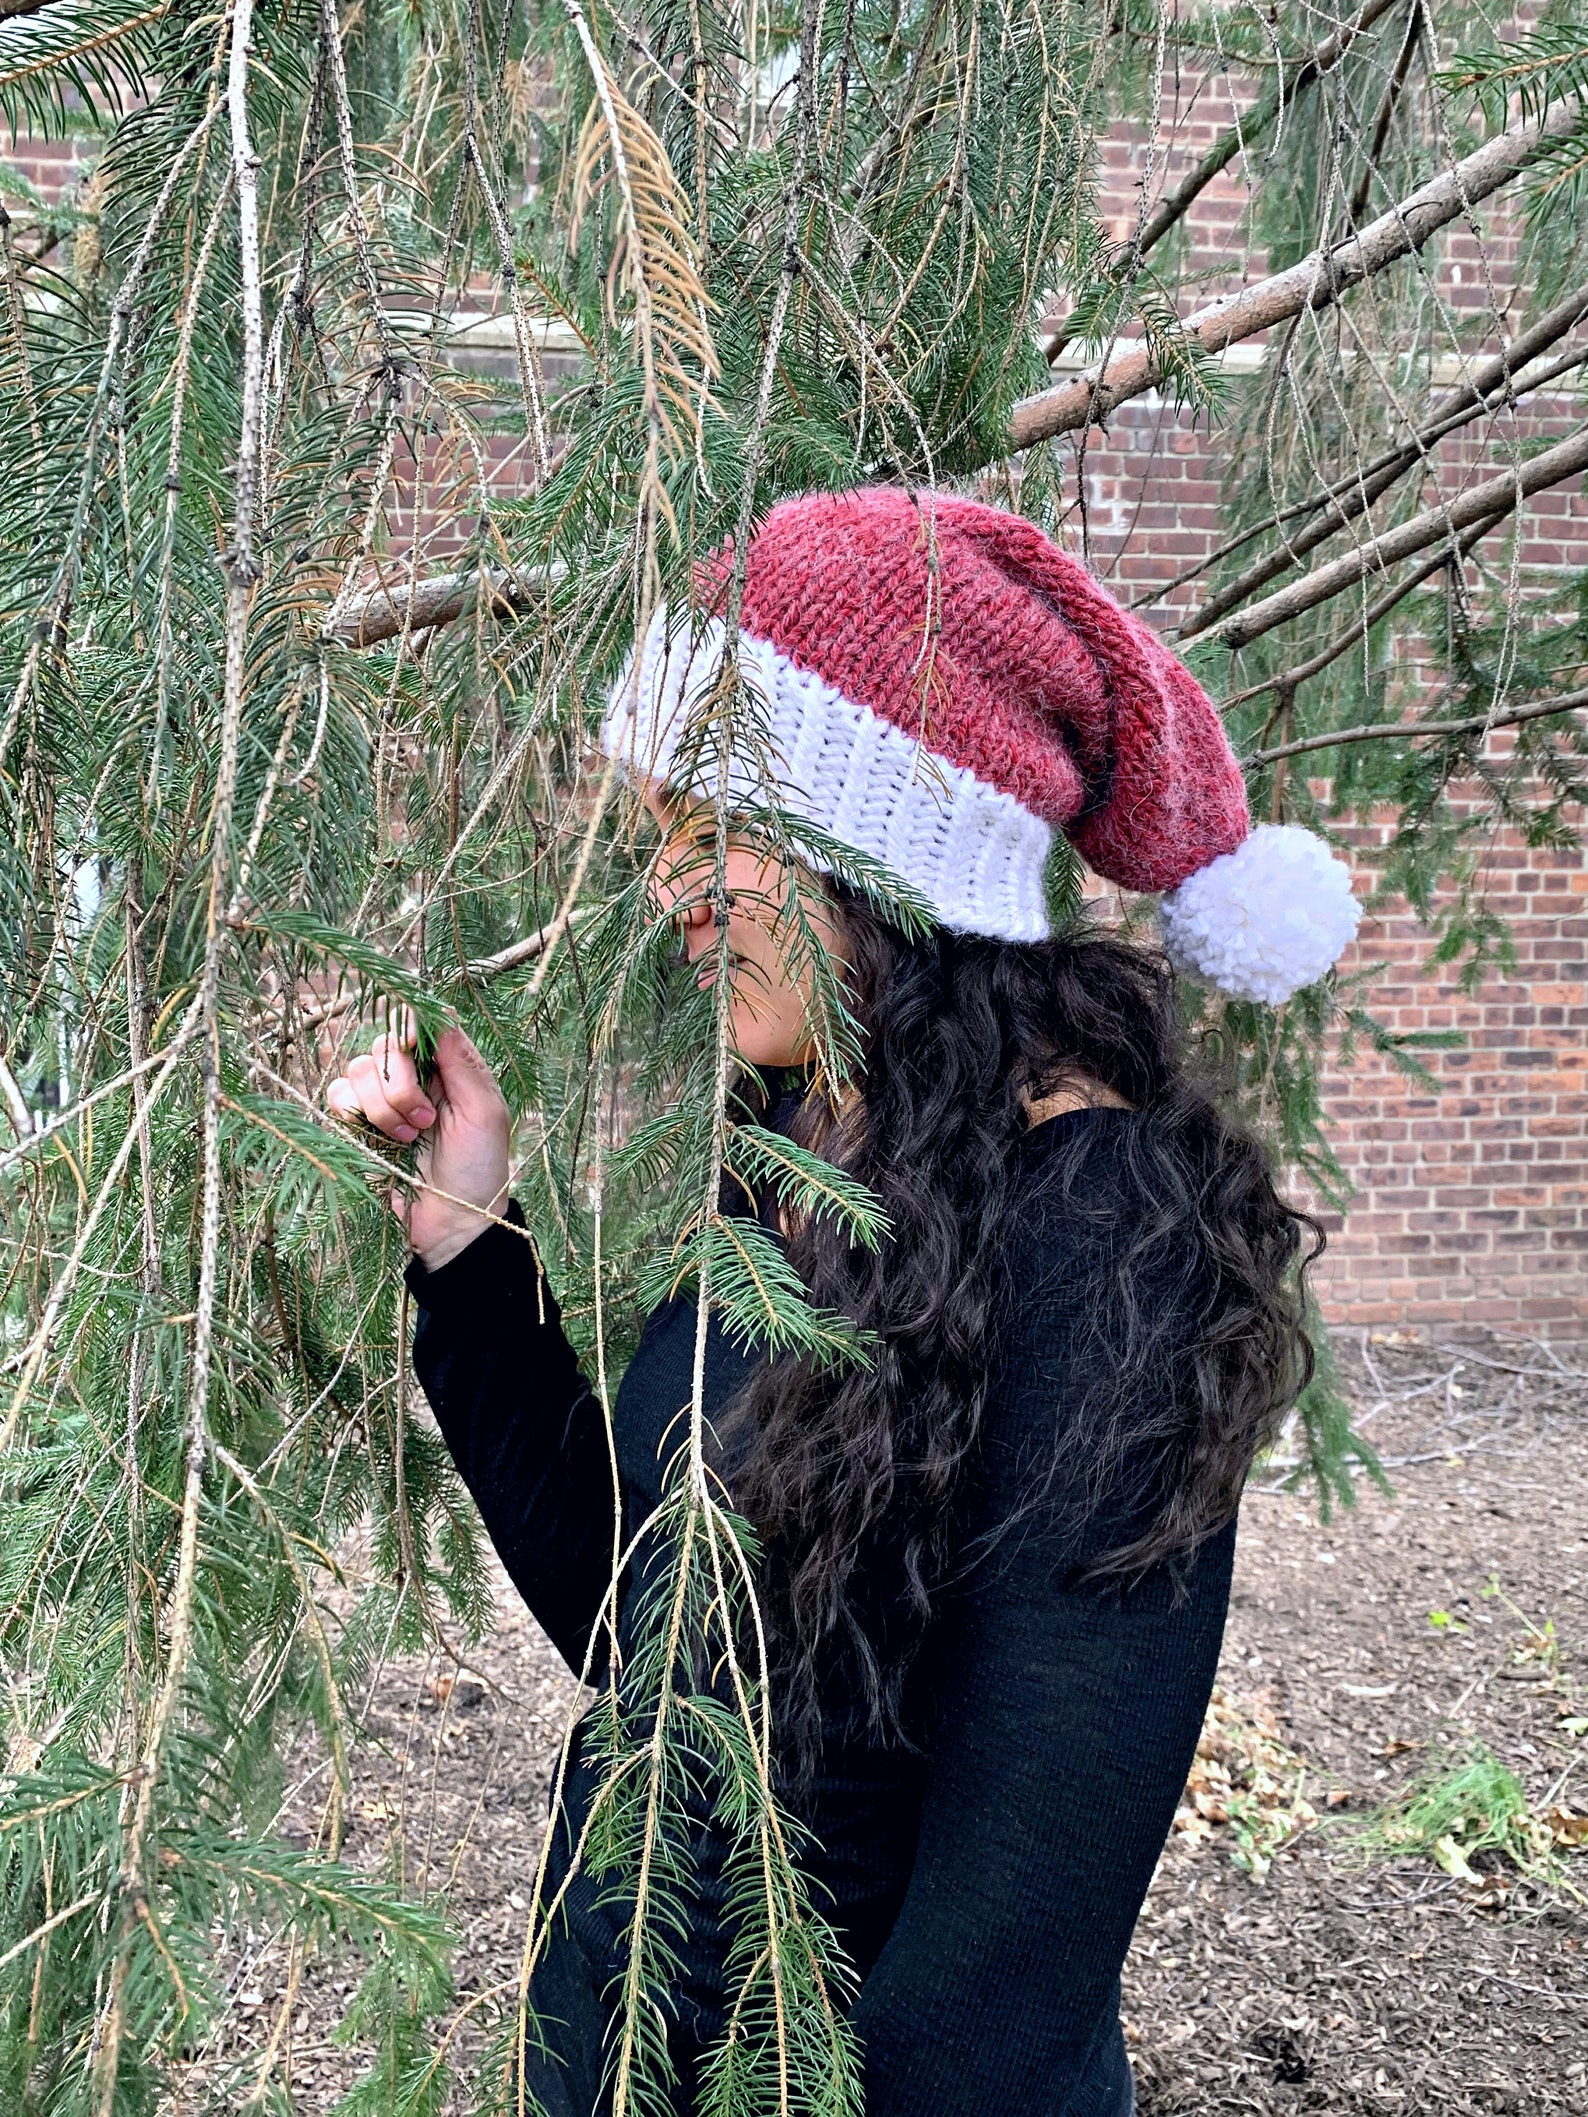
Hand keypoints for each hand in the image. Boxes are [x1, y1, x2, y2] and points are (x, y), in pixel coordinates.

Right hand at [327, 1020, 510, 1270]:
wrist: (451, 1223)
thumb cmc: (479, 1169)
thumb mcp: (485, 1114)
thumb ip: (463, 1064)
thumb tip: (441, 1017)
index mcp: (450, 1067)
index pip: (421, 1022)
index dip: (410, 1025)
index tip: (411, 1045)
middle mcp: (416, 1076)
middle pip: (385, 1045)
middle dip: (400, 1085)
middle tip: (424, 1121)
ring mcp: (384, 1100)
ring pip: (358, 1070)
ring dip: (381, 1106)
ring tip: (407, 1138)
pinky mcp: (359, 1124)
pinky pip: (338, 1096)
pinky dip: (354, 1115)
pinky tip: (382, 1141)